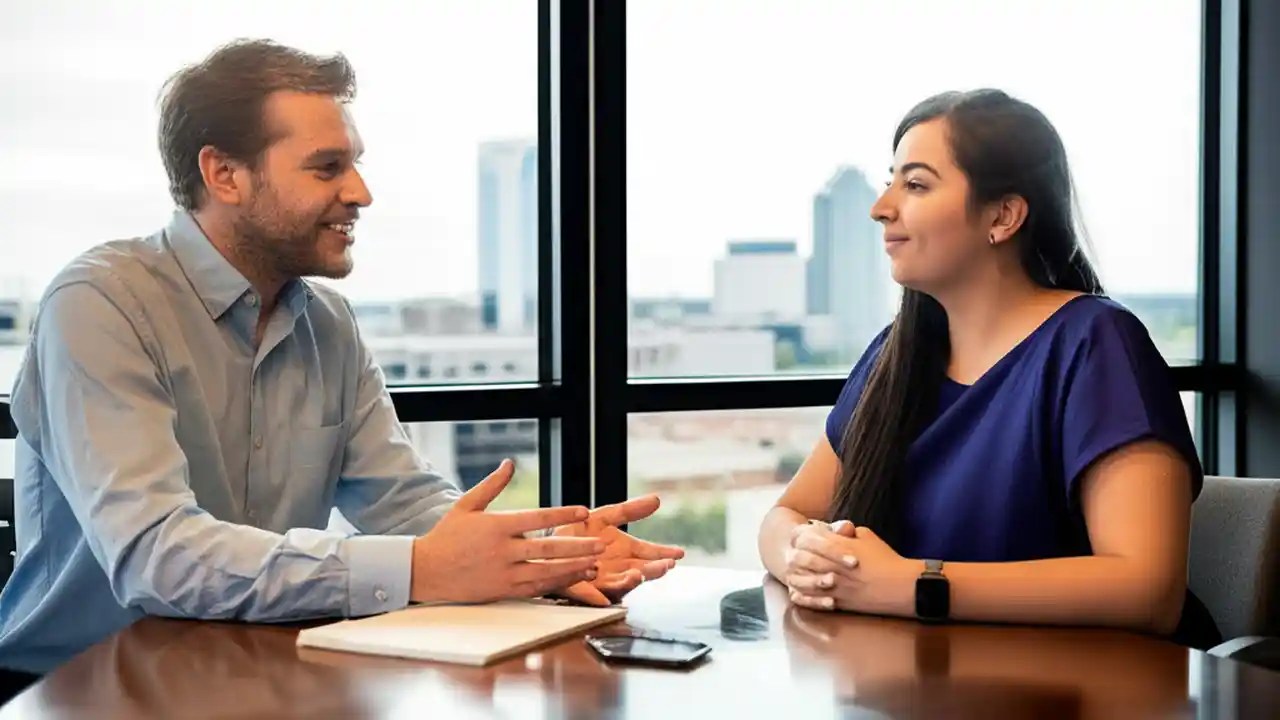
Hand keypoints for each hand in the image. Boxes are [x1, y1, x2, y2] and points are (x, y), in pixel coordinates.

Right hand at [410, 459, 604, 602]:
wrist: (424, 571)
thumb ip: (491, 486)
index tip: (583, 511)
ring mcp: (503, 573)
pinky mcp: (502, 591)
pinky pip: (535, 588)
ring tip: (595, 563)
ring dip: (573, 568)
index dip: (562, 515)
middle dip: (577, 546)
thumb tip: (509, 464)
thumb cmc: (446, 535)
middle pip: (547, 549)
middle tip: (601, 543)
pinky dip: (557, 584)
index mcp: (496, 526)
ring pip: (546, 572)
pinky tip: (573, 579)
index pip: (537, 518)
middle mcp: (502, 550)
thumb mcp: (466, 505)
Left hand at [552, 494, 685, 605]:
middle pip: (639, 572)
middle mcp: (616, 569)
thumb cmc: (578, 531)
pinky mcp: (577, 587)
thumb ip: (630, 510)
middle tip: (666, 566)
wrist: (549, 543)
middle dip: (653, 571)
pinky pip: (586, 595)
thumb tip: (657, 499)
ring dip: (629, 582)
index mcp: (625, 553)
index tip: (678, 553)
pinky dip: (594, 597)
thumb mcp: (606, 516)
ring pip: (618, 585)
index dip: (664, 554)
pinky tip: (601, 599)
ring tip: (637, 575)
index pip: (649, 555)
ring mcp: (599, 581)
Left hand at [784, 520, 915, 616]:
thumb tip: (833, 528)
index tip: (802, 534)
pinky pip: (812, 601)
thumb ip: (846, 531)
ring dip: (796, 574)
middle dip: (796, 553)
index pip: (810, 538)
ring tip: (792, 571)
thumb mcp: (867, 536)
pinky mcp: (839, 602)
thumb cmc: (886, 559)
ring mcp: (835, 586)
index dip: (803, 535)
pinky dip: (802, 596)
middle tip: (794, 551)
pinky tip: (796, 592)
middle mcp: (834, 566)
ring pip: (803, 579)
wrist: (902, 587)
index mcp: (840, 547)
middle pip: (803, 557)